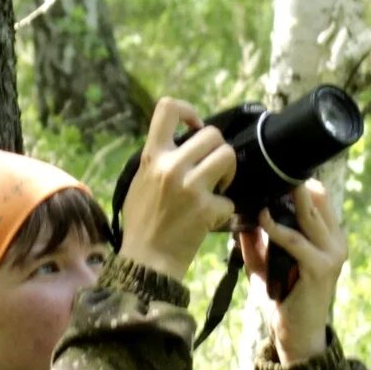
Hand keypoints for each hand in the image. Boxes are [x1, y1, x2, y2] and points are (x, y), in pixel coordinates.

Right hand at [118, 97, 237, 281]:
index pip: (167, 109)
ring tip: (217, 187)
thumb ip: (159, 159)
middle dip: (218, 149)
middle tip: (212, 169)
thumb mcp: (141, 181)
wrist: (146, 260)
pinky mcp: (207, 210)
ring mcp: (191, 188)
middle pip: (212, 133)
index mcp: (152, 157)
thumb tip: (184, 140)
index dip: (188, 110)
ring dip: (228, 172)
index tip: (194, 125)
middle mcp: (171, 167)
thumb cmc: (142, 221)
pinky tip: (211, 218)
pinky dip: (224, 210)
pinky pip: (229, 198)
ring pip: (228, 156)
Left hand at [241, 180, 345, 366]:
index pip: (320, 197)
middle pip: (317, 199)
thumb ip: (257, 241)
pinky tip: (261, 218)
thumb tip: (240, 215)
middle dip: (291, 185)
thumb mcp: (268, 263)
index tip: (272, 174)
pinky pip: (295, 240)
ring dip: (285, 200)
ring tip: (263, 189)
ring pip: (309, 214)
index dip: (299, 183)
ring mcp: (332, 254)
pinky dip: (276, 228)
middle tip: (264, 174)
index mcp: (330, 237)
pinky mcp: (320, 268)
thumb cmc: (284, 297)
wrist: (297, 334)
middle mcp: (336, 242)